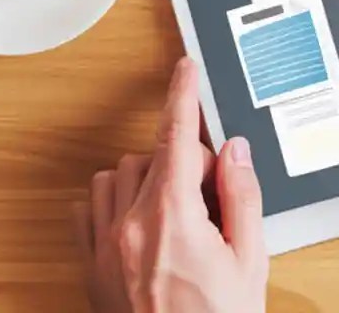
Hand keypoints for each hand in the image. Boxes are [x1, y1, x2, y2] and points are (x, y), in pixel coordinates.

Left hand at [72, 59, 268, 312]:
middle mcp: (131, 227)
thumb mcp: (250, 262)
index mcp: (174, 218)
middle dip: (185, 161)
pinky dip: (111, 201)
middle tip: (213, 196)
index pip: (177, 137)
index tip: (185, 71)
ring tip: (178, 212)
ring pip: (116, 175)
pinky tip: (138, 221)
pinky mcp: (90, 268)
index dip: (182, 96)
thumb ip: (242, 197)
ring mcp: (104, 248)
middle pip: (151, 155)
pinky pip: (88, 208)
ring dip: (146, 178)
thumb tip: (234, 151)